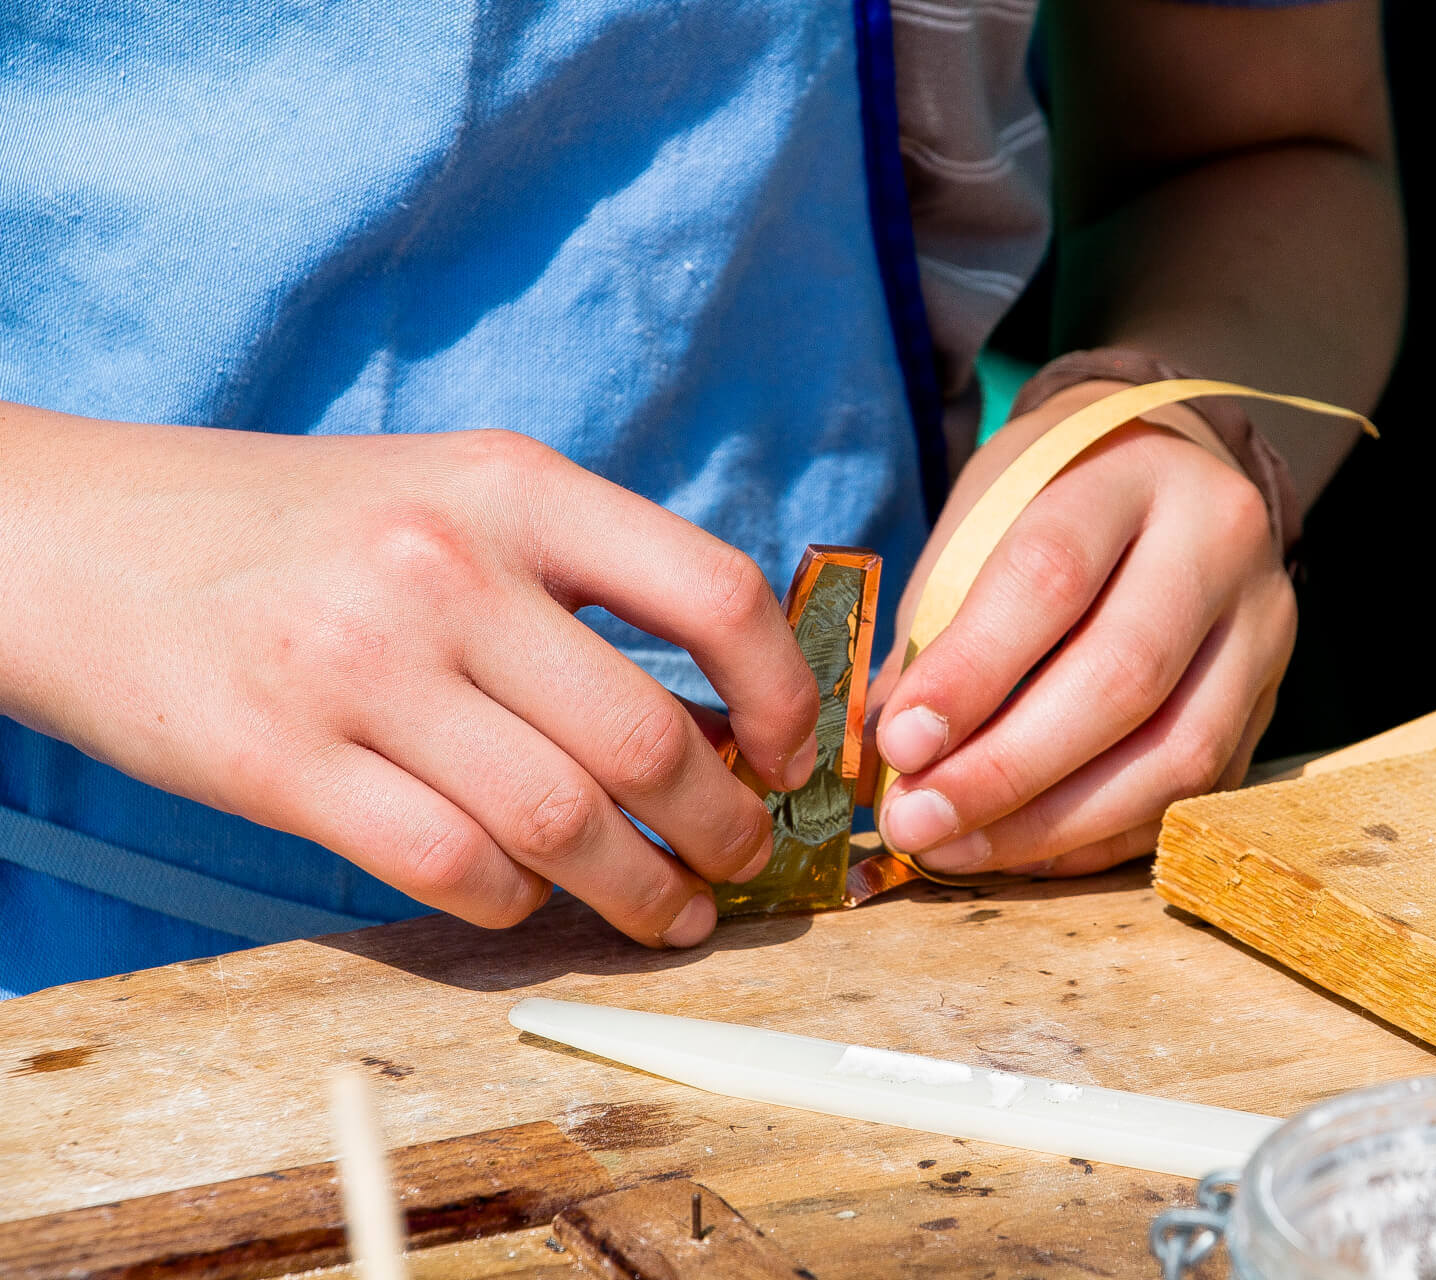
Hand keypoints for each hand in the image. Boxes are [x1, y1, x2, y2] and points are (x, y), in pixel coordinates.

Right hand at [0, 409, 819, 945]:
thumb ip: (582, 579)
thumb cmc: (298, 528)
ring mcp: (357, 667)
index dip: (784, 689)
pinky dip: (516, 903)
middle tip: (739, 860)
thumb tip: (724, 709)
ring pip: (560, 822)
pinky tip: (532, 898)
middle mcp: (444, 567)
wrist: (77, 537)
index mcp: (512, 486)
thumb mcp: (452, 496)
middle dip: (723, 825)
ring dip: (639, 889)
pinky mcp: (277, 763)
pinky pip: (451, 868)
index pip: (712, 590)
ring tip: (670, 910)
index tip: (789, 752)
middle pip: (645, 736)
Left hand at [868, 379, 1291, 876]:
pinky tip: (1022, 850)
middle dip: (1007, 769)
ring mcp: (1262, 629)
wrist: (1172, 472)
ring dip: (1053, 823)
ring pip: (1176, 755)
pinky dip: (1099, 838)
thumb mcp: (984, 519)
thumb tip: (892, 752)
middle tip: (917, 820)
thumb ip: (940, 626)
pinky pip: (1191, 795)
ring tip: (956, 848)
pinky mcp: (1270, 702)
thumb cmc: (1054, 497)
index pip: (1053, 576)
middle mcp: (1219, 545)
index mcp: (1134, 475)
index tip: (900, 743)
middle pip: (1124, 677)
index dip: (973, 671)